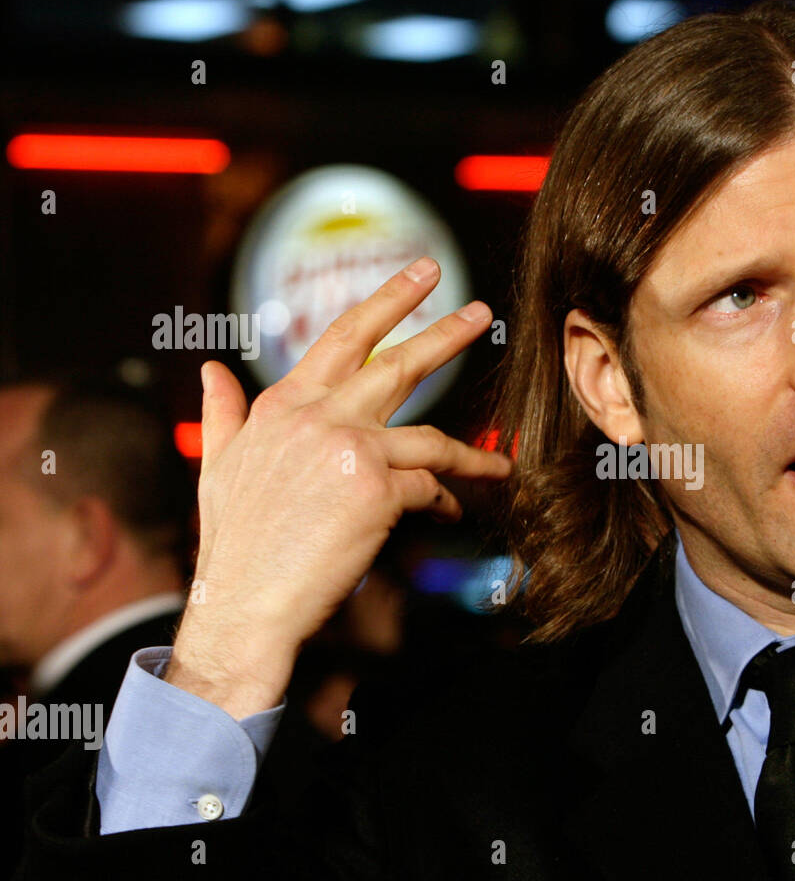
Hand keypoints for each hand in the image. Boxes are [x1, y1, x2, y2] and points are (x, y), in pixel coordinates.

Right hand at [168, 257, 512, 718]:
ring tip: (498, 463)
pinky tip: (450, 513)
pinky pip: (429, 487)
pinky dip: (444, 502)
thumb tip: (211, 368)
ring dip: (471, 455)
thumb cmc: (236, 544)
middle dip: (445, 333)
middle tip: (479, 312)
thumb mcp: (219, 466)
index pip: (343, 337)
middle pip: (396, 363)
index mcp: (284, 405)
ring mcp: (350, 448)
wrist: (242, 605)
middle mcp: (319, 416)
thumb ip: (224, 412)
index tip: (422, 275)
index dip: (388, 300)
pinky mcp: (376, 488)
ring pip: (430, 438)